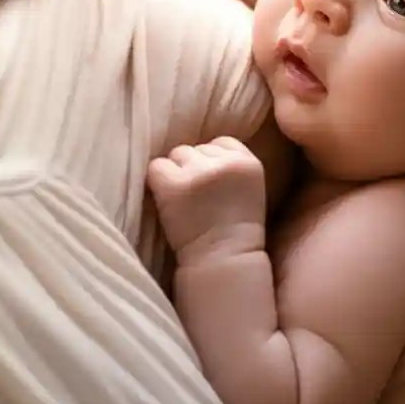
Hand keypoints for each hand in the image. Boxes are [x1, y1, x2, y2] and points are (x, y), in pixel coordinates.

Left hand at [147, 137, 266, 265]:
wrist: (223, 261)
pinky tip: (169, 203)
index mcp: (249, 161)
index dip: (212, 161)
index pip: (222, 142)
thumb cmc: (233, 231)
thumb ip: (231, 165)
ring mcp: (199, 172)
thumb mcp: (248, 189)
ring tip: (183, 202)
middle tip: (196, 199)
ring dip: (174, 175)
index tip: (213, 186)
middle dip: (192, 168)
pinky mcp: (174, 184)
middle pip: (196, 148)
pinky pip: (155, 168)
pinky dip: (157, 184)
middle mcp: (226, 162)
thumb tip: (201, 149)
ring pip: (175, 155)